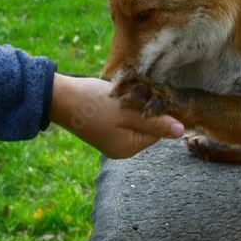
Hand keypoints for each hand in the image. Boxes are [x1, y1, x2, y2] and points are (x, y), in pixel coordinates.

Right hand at [50, 73, 183, 158]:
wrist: (59, 97)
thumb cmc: (94, 104)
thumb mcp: (127, 112)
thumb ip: (155, 122)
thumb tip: (181, 132)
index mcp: (128, 148)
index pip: (157, 131)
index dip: (157, 112)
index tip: (150, 94)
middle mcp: (120, 148)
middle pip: (146, 126)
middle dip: (144, 108)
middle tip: (134, 92)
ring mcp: (111, 139)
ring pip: (135, 120)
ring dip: (133, 106)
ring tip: (122, 94)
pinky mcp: (104, 128)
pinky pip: (122, 118)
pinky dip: (122, 107)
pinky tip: (114, 97)